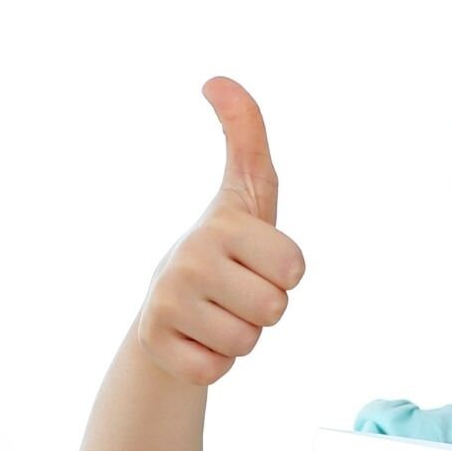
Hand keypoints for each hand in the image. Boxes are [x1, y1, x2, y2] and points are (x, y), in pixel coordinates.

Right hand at [136, 76, 307, 386]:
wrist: (167, 306)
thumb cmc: (227, 245)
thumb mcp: (246, 190)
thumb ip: (245, 133)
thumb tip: (217, 79)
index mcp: (221, 225)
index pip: (294, 269)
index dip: (283, 271)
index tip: (255, 259)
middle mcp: (189, 259)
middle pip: (274, 309)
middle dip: (264, 307)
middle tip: (235, 291)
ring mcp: (167, 304)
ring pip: (247, 343)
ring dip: (239, 335)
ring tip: (215, 313)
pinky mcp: (157, 346)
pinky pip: (215, 371)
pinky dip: (212, 363)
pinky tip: (196, 339)